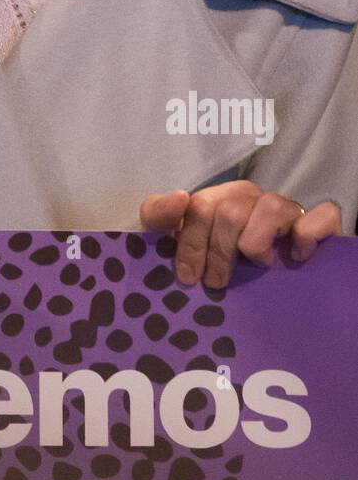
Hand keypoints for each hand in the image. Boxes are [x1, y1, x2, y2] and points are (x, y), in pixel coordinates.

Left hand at [139, 181, 340, 287]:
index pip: (199, 207)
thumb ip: (159, 215)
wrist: (264, 274)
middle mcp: (251, 197)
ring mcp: (284, 208)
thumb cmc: (213, 258)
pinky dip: (308, 233)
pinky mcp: (316, 221)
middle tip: (216, 282)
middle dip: (218, 253)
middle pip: (230, 212)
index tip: (188, 276)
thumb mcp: (175, 238)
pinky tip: (296, 255)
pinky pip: (321, 215)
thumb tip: (178, 197)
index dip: (191, 244)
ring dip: (257, 244)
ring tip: (256, 266)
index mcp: (218, 198)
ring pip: (270, 208)